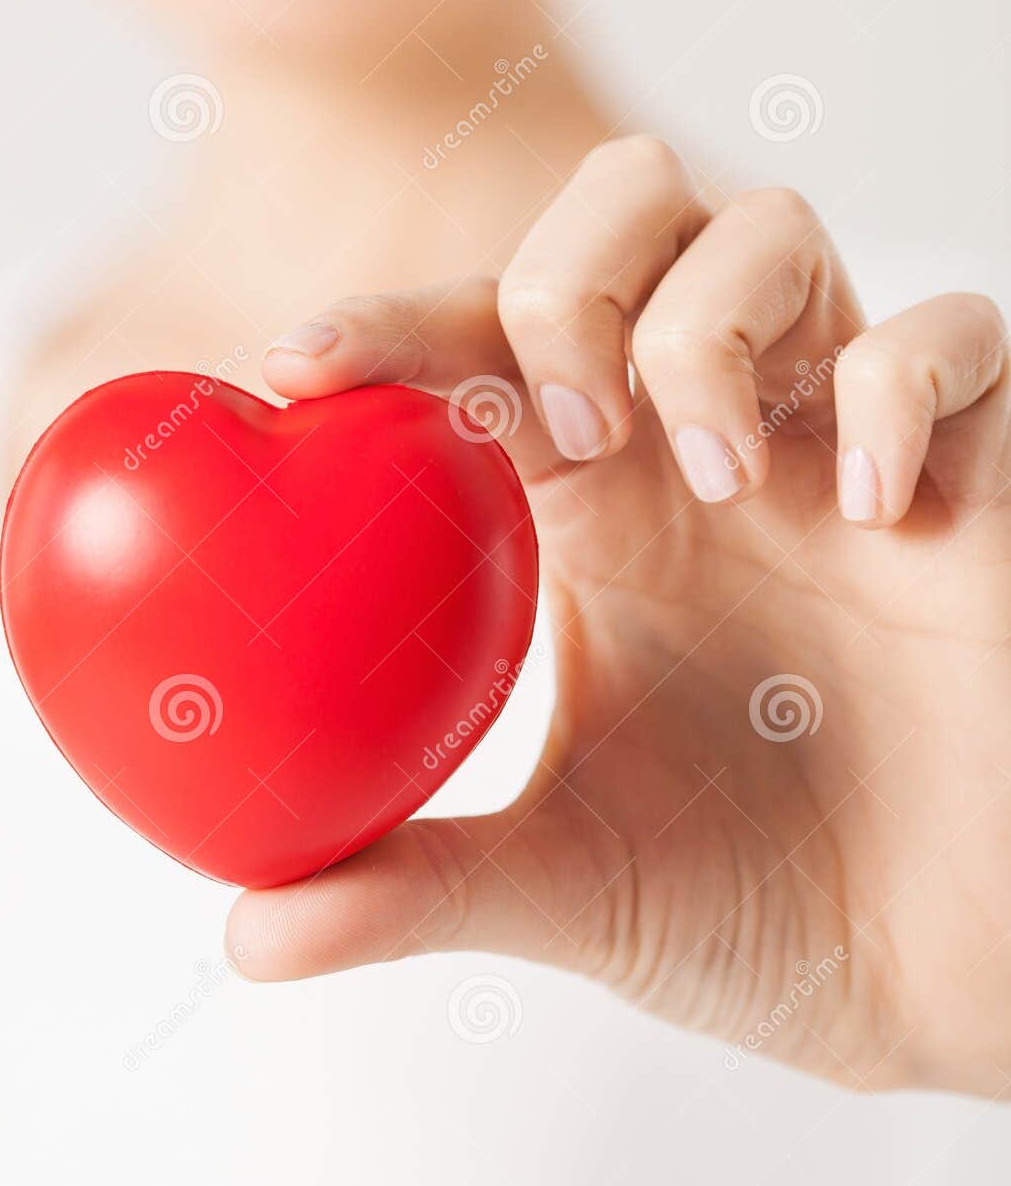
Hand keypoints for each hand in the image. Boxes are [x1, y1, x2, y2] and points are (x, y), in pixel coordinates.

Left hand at [226, 135, 1010, 1097]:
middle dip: (567, 276)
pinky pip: (958, 340)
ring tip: (716, 481)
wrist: (933, 975)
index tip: (294, 367)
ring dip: (707, 325)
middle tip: (568, 432)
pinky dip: (900, 390)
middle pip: (622, 210)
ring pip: (770, 232)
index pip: (478, 352)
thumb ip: (413, 886)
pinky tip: (876, 520)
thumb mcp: (565, 885)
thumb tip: (247, 942)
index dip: (389, 328)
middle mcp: (709, 447)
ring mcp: (841, 448)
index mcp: (598, 511)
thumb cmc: (755, 910)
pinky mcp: (982, 479)